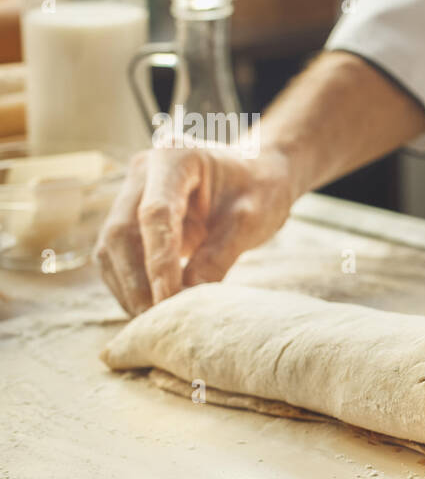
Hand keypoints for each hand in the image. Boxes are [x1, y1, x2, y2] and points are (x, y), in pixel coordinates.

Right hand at [94, 139, 295, 315]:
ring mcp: (132, 193)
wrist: (257, 173)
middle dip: (136, 281)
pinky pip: (117, 254)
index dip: (159, 261)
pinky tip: (149, 307)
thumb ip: (219, 254)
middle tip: (156, 320)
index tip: (169, 300)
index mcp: (175, 156)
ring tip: (152, 321)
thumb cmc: (259, 188)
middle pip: (121, 231)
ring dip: (128, 287)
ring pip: (111, 247)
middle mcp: (144, 171)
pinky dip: (129, 283)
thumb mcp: (250, 219)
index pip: (156, 214)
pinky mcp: (131, 217)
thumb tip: (186, 296)